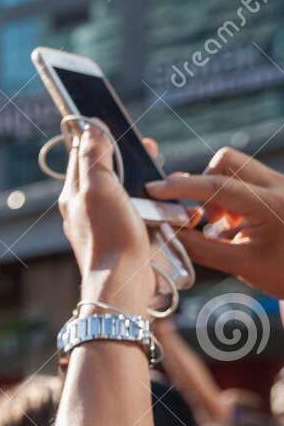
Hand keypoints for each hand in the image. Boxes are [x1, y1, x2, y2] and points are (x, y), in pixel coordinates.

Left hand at [59, 119, 155, 310]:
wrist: (123, 283)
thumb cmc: (109, 236)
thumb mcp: (99, 189)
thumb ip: (94, 158)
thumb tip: (88, 128)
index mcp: (74, 193)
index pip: (81, 153)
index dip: (97, 134)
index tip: (113, 122)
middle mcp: (85, 207)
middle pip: (107, 170)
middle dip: (129, 156)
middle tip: (150, 148)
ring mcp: (105, 222)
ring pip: (126, 190)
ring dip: (147, 179)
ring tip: (165, 178)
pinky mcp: (124, 236)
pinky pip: (140, 211)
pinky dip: (156, 203)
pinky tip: (169, 203)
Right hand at [146, 147, 283, 297]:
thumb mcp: (240, 265)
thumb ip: (199, 247)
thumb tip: (166, 232)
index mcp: (272, 206)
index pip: (217, 186)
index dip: (180, 187)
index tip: (154, 190)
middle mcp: (280, 186)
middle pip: (227, 160)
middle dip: (203, 182)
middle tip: (204, 216)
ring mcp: (282, 184)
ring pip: (237, 167)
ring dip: (218, 191)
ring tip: (225, 225)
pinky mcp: (280, 188)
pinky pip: (247, 179)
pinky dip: (232, 198)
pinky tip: (240, 225)